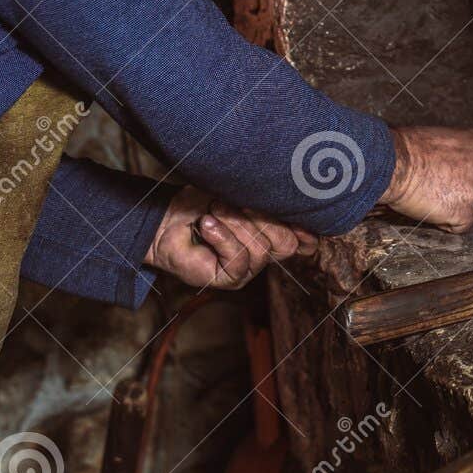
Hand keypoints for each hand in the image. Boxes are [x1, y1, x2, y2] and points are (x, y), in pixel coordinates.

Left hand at [145, 186, 317, 289]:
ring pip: (260, 250)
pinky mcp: (228, 279)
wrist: (166, 218)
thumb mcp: (235, 192)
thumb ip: (262, 197)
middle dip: (261, 218)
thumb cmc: (201, 202)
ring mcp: (248, 268)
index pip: (304, 240)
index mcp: (271, 232)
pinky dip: (222, 237)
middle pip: (285, 243)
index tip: (298, 208)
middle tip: (236, 202)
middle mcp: (264, 253)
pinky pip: (238, 260)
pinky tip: (206, 225)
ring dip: (234, 224)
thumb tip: (287, 192)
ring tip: (213, 211)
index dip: (306, 230)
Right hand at [379, 127, 472, 232]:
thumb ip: (465, 161)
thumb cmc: (408, 151)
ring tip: (434, 196)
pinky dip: (447, 223)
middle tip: (446, 199)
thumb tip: (466, 181)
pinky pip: (462, 227)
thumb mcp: (446, 143)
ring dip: (457, 214)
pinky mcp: (467, 209)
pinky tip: (432, 207)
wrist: (393, 161)